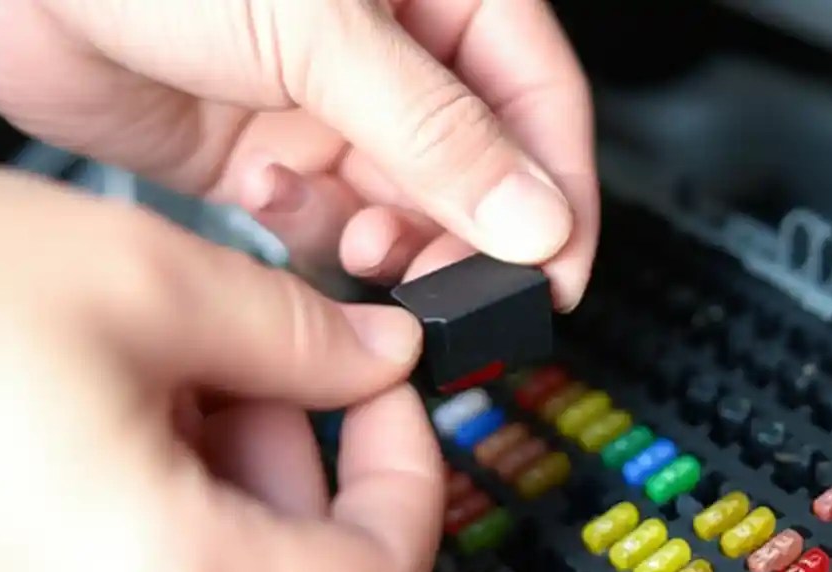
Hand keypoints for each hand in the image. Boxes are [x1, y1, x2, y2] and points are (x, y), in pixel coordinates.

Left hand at [0, 0, 597, 306]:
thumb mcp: (322, 30)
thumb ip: (436, 132)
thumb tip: (533, 220)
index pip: (536, 105)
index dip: (557, 194)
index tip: (554, 276)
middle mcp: (395, 62)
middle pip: (477, 174)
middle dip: (463, 235)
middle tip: (442, 282)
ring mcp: (334, 116)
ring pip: (404, 212)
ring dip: (386, 242)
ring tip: (356, 240)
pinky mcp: (275, 165)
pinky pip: (329, 228)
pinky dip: (314, 234)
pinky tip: (275, 199)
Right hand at [0, 153, 443, 571]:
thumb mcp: (135, 277)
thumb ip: (301, 335)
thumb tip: (378, 361)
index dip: (411, 482)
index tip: (390, 405)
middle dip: (302, 461)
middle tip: (255, 358)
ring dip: (225, 474)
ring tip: (150, 366)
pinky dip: (158, 505)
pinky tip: (99, 408)